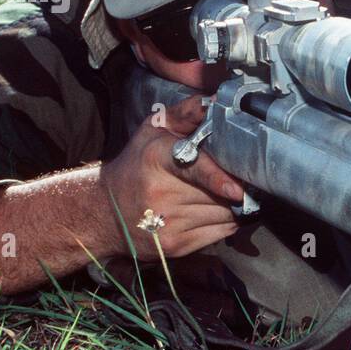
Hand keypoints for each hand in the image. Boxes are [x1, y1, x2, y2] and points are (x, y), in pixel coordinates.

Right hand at [96, 94, 245, 259]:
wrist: (104, 212)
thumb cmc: (137, 165)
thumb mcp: (154, 130)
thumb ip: (186, 113)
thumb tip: (215, 102)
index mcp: (157, 159)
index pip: (193, 170)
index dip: (218, 179)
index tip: (237, 189)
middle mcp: (161, 194)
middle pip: (218, 195)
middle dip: (237, 187)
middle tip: (246, 178)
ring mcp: (169, 224)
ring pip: (224, 215)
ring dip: (234, 205)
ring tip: (229, 194)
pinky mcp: (176, 247)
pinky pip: (221, 233)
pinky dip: (228, 221)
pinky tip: (219, 210)